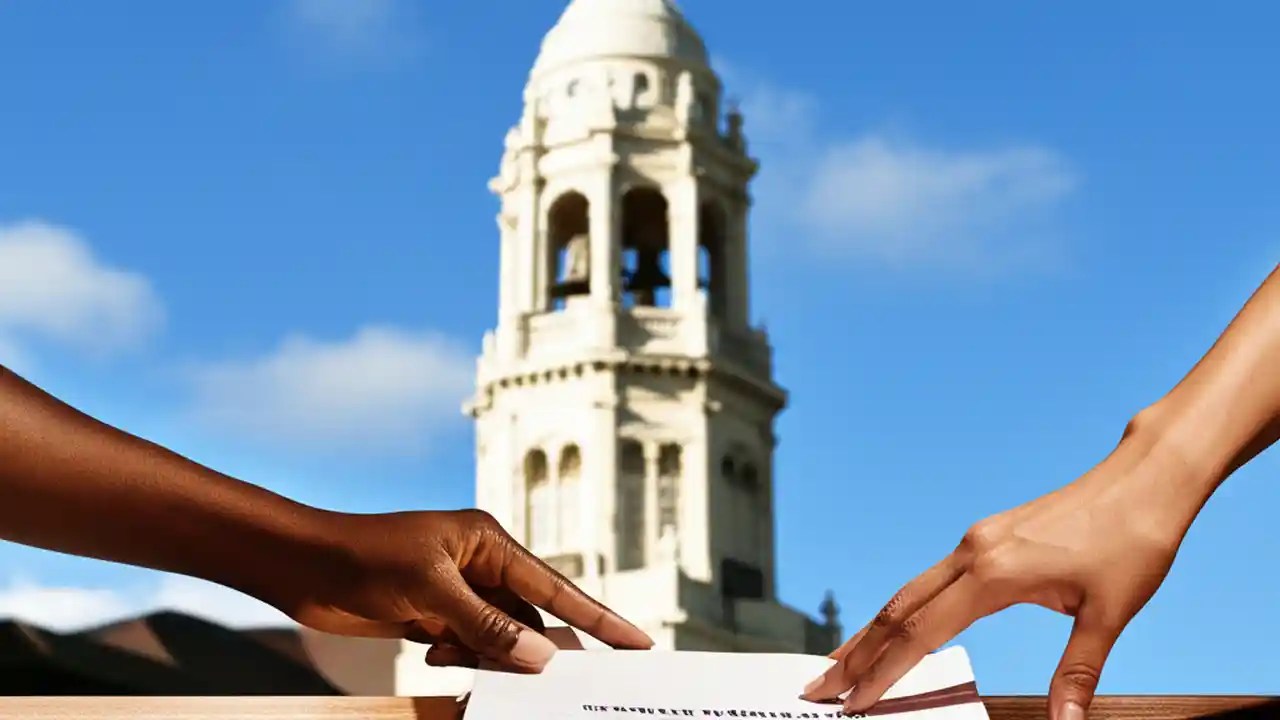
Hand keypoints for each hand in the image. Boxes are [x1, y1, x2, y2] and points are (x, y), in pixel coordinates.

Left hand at [263, 508, 652, 672]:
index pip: (557, 587)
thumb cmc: (363, 559)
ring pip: (499, 638)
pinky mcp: (435, 614)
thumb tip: (543, 656)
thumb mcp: (430, 591)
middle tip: (532, 677)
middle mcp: (481, 564)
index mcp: (489, 541)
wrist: (303, 566)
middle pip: (530, 620)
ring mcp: (459, 591)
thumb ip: (489, 626)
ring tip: (441, 647)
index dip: (600, 619)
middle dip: (526, 648)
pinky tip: (429, 649)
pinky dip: (459, 655)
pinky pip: (470, 644)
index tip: (638, 645)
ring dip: (482, 654)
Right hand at [803, 428, 1199, 719]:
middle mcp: (971, 553)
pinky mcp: (985, 538)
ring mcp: (974, 542)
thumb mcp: (1109, 614)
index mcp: (992, 573)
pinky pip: (927, 580)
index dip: (884, 674)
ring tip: (841, 662)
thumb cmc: (1132, 540)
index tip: (852, 703)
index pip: (921, 635)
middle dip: (855, 654)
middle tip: (817, 687)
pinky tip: (896, 625)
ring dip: (871, 631)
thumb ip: (1078, 672)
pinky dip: (900, 609)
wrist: (1144, 481)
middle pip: (896, 611)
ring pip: (906, 593)